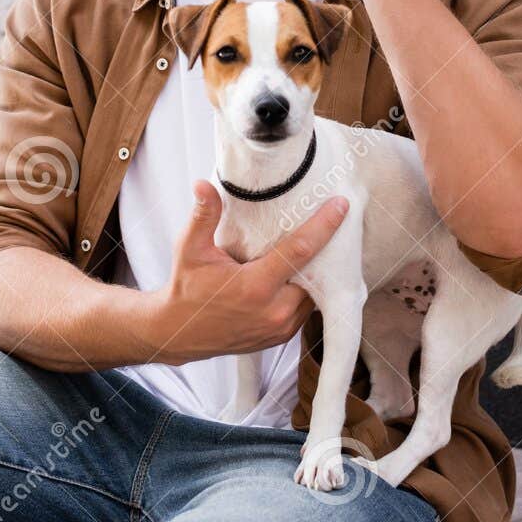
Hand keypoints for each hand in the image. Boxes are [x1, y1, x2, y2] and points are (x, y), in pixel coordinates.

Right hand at [146, 181, 348, 366]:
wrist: (180, 333)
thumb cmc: (186, 288)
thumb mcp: (190, 249)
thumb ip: (203, 216)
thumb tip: (203, 184)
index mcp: (254, 286)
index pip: (299, 251)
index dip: (323, 226)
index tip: (340, 206)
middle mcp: (274, 311)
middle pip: (314, 273)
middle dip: (324, 250)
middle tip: (331, 222)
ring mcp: (280, 328)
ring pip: (313, 294)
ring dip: (315, 272)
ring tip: (317, 246)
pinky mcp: (282, 337)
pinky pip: (305, 309)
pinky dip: (306, 291)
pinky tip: (300, 273)